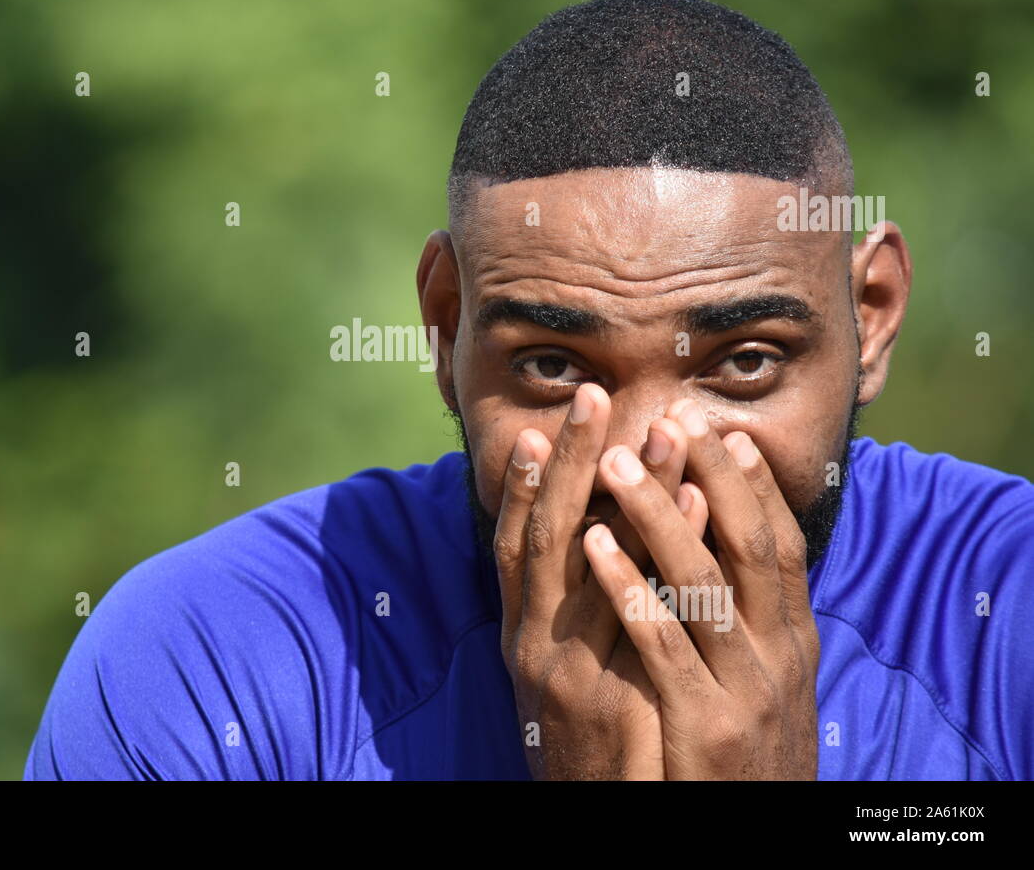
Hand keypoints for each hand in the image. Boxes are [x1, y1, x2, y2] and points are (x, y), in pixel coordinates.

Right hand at [493, 383, 704, 779]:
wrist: (597, 812)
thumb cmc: (593, 739)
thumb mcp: (570, 667)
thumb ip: (580, 608)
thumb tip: (600, 539)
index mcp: (523, 631)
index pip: (513, 543)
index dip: (521, 484)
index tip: (539, 426)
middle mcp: (533, 641)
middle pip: (545, 536)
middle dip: (569, 463)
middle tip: (593, 396)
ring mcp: (566, 668)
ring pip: (590, 564)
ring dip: (628, 491)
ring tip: (657, 429)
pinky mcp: (605, 696)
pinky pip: (639, 608)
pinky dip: (665, 544)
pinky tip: (695, 505)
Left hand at [586, 399, 820, 779]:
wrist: (750, 837)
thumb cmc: (745, 755)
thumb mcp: (764, 683)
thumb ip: (750, 621)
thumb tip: (726, 549)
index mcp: (792, 641)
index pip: (778, 544)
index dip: (752, 486)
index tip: (720, 429)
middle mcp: (777, 656)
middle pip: (747, 546)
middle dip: (707, 477)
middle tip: (668, 417)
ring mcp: (743, 690)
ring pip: (702, 584)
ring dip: (656, 516)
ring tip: (614, 461)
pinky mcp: (704, 726)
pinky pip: (661, 646)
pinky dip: (629, 589)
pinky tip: (593, 546)